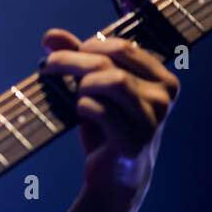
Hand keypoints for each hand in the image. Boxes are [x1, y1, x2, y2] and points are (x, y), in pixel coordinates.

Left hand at [37, 28, 179, 197]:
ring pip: (112, 82)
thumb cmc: (106, 127)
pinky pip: (101, 110)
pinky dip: (83, 106)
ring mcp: (152, 119)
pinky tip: (81, 113)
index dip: (90, 45)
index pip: (124, 47)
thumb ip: (77, 59)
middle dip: (72, 60)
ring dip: (82, 84)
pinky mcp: (134, 140)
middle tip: (48, 66)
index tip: (69, 54)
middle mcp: (163, 96)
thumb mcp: (94, 90)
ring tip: (75, 94)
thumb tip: (50, 35)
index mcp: (162, 79)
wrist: (114, 176)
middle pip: (111, 62)